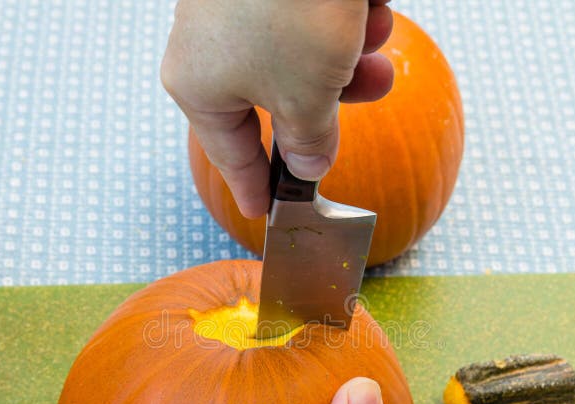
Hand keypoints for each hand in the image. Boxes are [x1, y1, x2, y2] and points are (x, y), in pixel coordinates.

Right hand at [161, 0, 394, 217]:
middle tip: (361, 102)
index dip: (253, 186)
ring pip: (300, 58)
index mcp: (199, 86)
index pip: (230, 154)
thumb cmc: (290, 14)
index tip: (264, 212)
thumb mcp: (307, 96)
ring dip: (347, 57)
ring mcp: (236, 11)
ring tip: (374, 43)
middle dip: (330, 103)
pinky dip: (343, 21)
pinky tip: (369, 8)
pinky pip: (306, 19)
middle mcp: (209, 49)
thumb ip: (309, 140)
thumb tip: (309, 163)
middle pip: (276, 101)